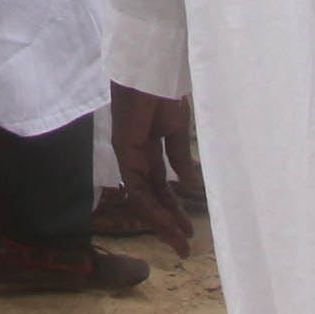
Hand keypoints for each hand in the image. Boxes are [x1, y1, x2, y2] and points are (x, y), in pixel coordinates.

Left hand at [109, 87, 205, 254]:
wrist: (154, 68)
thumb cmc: (164, 92)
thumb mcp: (178, 130)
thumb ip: (179, 157)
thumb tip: (188, 184)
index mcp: (149, 150)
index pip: (160, 187)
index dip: (174, 209)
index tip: (189, 230)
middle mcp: (136, 156)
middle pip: (152, 197)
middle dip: (168, 222)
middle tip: (185, 245)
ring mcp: (128, 155)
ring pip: (143, 198)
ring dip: (161, 220)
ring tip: (179, 241)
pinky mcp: (124, 150)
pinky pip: (137, 185)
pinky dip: (152, 204)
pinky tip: (169, 219)